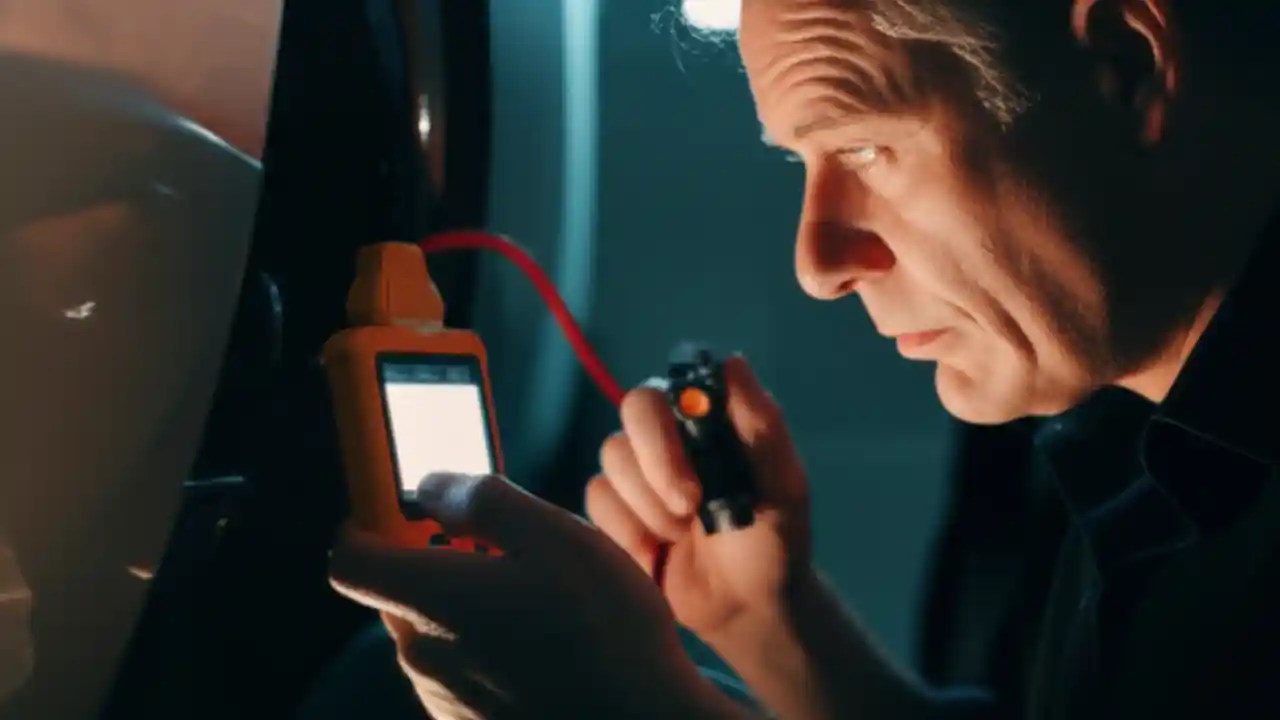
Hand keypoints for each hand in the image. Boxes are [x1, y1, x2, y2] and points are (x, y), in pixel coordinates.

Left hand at [328, 473, 746, 719]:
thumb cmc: (605, 629)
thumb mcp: (555, 536)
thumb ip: (481, 500)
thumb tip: (428, 485)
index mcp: (432, 600)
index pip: (348, 556)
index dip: (368, 520)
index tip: (407, 503)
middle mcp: (422, 655)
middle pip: (399, 589)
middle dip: (439, 558)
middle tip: (508, 547)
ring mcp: (444, 697)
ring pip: (435, 629)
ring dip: (470, 605)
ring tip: (541, 602)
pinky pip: (462, 668)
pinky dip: (488, 647)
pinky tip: (546, 647)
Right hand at [586, 355, 811, 644]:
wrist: (747, 607)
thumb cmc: (774, 541)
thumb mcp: (783, 485)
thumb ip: (761, 425)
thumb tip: (733, 362)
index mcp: (707, 419)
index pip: (673, 385)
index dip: (672, 428)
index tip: (697, 474)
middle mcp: (667, 435)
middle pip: (632, 413)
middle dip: (658, 468)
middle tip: (690, 510)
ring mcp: (635, 472)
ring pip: (612, 465)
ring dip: (653, 512)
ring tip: (685, 537)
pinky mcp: (613, 510)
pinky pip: (598, 505)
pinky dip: (632, 536)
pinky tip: (660, 554)